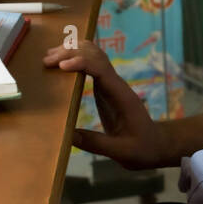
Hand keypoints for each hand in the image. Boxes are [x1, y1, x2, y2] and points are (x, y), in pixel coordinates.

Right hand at [43, 39, 173, 169]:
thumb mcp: (122, 152)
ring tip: (49, 57)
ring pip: (94, 56)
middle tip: (46, 60)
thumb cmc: (142, 149)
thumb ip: (96, 144)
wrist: (156, 145)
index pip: (102, 70)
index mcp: (122, 97)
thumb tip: (67, 135)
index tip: (61, 67)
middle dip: (71, 53)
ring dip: (73, 51)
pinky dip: (77, 59)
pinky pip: (92, 66)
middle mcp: (116, 85)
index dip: (82, 62)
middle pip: (96, 56)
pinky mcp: (105, 89)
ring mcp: (111, 85)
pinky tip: (61, 63)